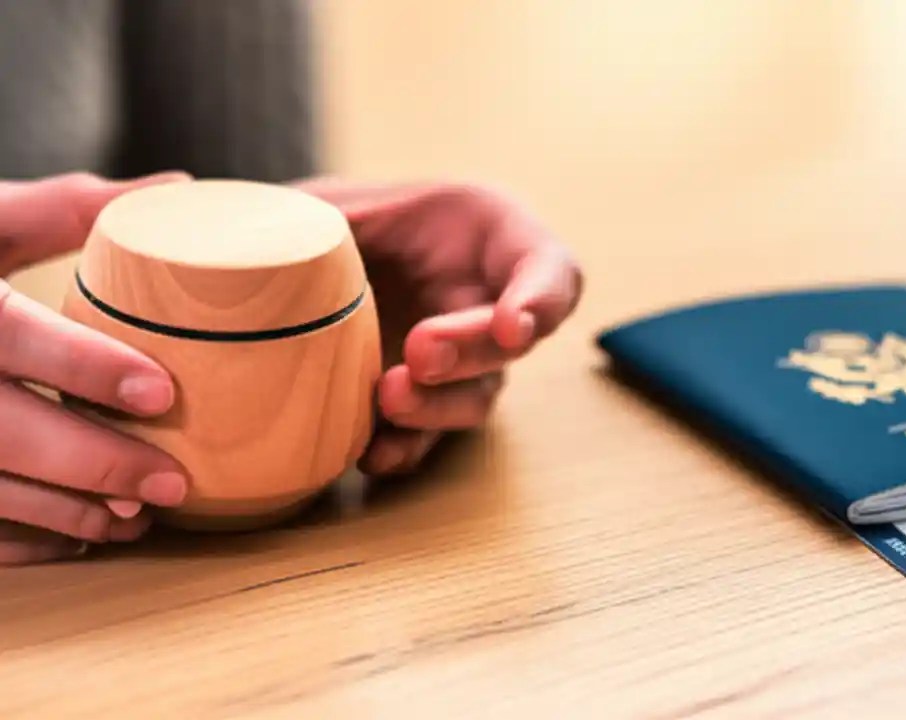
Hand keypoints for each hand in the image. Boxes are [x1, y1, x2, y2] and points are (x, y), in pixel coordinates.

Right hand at [0, 172, 191, 563]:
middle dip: (93, 463)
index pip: (13, 334)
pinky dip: (23, 540)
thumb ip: (65, 209)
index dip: (84, 366)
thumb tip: (177, 189)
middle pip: (4, 433)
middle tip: (173, 482)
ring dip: (67, 513)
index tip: (161, 390)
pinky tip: (81, 538)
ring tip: (143, 516)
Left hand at [297, 180, 582, 474]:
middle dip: (471, 351)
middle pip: (510, 343)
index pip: (549, 271)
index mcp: (495, 237)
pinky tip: (373, 453)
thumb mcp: (334, 199)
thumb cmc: (344, 220)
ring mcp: (465, 361)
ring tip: (389, 398)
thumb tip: (260, 239)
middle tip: (422, 353)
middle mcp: (492, 304)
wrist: (323, 269)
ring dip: (439, 406)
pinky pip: (427, 436)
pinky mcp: (427, 403)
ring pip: (475, 398)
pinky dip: (404, 448)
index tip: (516, 328)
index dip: (542, 301)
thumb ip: (312, 217)